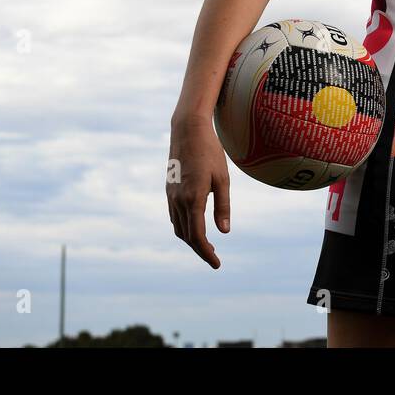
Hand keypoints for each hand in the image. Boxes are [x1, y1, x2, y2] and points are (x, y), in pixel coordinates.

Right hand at [166, 113, 230, 268]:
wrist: (188, 130)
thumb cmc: (210, 152)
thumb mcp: (223, 179)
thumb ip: (223, 206)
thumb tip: (224, 231)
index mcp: (193, 198)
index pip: (198, 235)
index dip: (206, 253)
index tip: (216, 264)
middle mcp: (179, 200)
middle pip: (186, 236)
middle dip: (200, 249)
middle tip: (214, 258)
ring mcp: (171, 195)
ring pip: (178, 227)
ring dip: (191, 240)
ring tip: (207, 245)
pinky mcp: (169, 190)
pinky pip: (174, 216)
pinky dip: (184, 227)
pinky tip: (194, 227)